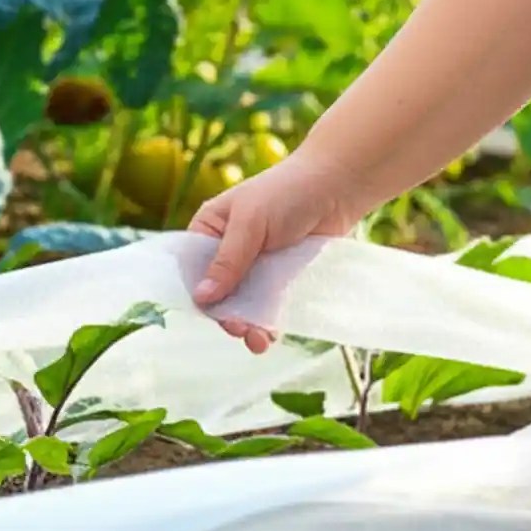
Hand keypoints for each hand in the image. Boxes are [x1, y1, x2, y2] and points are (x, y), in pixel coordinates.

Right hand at [188, 148, 362, 352]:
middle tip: (239, 328)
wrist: (337, 189)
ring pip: (243, 304)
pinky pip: (268, 307)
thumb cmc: (287, 193)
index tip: (210, 312)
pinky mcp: (279, 279)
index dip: (198, 291)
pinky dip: (267, 324)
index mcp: (210, 230)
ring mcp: (255, 267)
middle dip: (227, 314)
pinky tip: (270, 337)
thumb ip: (228, 261)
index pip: (192, 267)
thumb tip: (201, 297)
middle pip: (218, 292)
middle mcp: (229, 251)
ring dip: (247, 326)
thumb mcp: (251, 223)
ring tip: (258, 341)